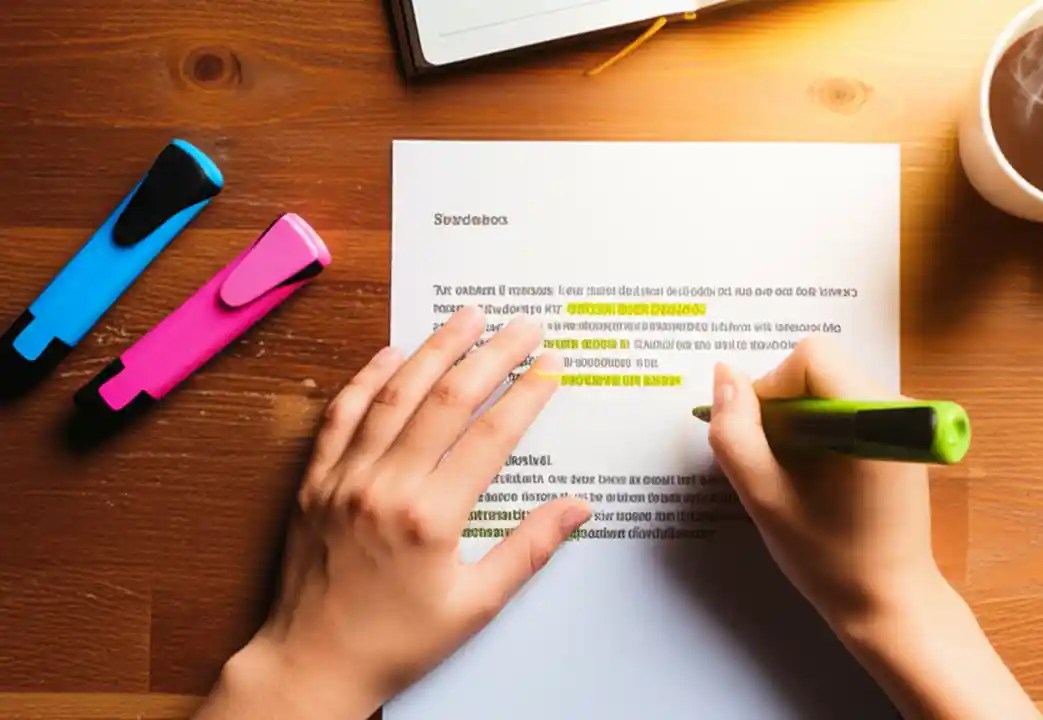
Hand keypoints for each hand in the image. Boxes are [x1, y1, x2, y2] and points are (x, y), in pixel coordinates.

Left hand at [197, 308, 590, 719]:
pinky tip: (393, 352)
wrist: (311, 663)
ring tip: (468, 318)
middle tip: (522, 326)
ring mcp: (345, 478)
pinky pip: (343, 413)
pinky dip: (368, 377)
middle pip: (449, 400)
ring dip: (435, 350)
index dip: (527, 394)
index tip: (551, 366)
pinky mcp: (315, 480)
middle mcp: (387, 487)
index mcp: (432, 518)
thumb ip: (528, 550)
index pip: (492, 435)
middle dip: (492, 356)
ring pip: (396, 394)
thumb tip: (576, 508)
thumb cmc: (396, 643)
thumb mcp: (475, 606)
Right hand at [709, 336, 1039, 718]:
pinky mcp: (898, 435)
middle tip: (777, 464)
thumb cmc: (830, 558)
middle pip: (819, 366)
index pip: (811, 356)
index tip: (764, 440)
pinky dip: (818, 429)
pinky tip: (816, 477)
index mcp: (872, 418)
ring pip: (827, 385)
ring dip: (799, 420)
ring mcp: (902, 420)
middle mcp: (896, 407)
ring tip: (797, 476)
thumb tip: (725, 374)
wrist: (888, 602)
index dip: (773, 388)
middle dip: (784, 406)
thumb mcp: (766, 500)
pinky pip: (843, 405)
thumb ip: (737, 435)